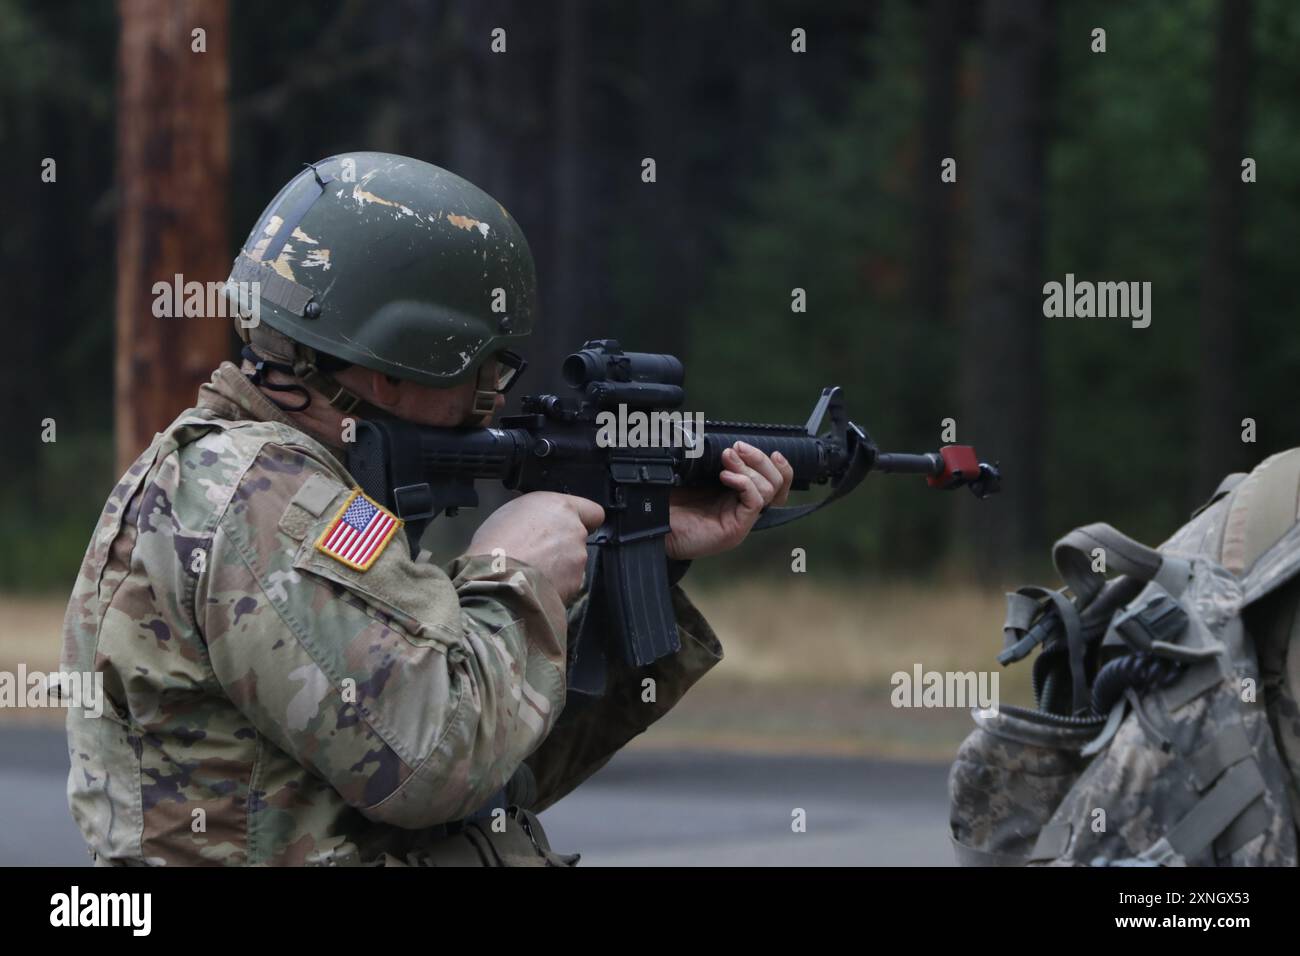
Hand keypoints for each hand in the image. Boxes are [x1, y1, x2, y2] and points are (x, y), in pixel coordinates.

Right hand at [468, 492, 604, 602]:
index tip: (570, 526)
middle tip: (538, 552)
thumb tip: (537, 520)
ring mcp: (578, 558)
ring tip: (532, 571)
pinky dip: (556, 584)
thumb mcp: (509, 513)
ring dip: (559, 565)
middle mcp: (574, 530)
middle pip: (578, 537)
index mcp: (560, 507)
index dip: (583, 519)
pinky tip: (536, 584)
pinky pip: (568, 582)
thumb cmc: (495, 544)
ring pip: (574, 561)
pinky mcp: (576, 583)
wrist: (497, 581)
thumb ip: (535, 514)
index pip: (592, 511)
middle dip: (563, 544)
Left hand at [665, 442, 793, 560]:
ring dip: (750, 469)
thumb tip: (720, 440)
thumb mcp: (692, 477)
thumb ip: (710, 462)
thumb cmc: (669, 504)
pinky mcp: (735, 529)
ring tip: (727, 459)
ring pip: (770, 490)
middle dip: (760, 459)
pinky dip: (745, 483)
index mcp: (738, 496)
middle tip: (737, 448)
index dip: (776, 464)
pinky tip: (725, 477)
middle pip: (777, 483)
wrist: (652, 529)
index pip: (776, 481)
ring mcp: (742, 520)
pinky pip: (755, 502)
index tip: (758, 446)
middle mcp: (744, 509)